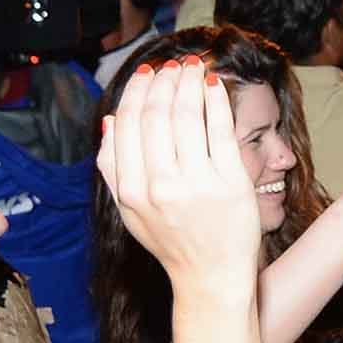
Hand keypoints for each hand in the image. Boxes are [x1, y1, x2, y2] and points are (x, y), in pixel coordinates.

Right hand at [97, 61, 262, 285]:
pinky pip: (220, 130)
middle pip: (158, 115)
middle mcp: (161, 186)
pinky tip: (214, 86)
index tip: (147, 74)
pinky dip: (216, 101)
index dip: (139, 92)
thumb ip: (113, 167)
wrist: (210, 277)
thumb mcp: (129, 210)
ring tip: (192, 68)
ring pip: (188, 116)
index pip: (130, 125)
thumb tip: (111, 121)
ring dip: (189, 83)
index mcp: (132, 191)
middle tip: (172, 66)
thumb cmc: (170, 241)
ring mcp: (198, 184)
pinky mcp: (230, 183)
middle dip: (165, 81)